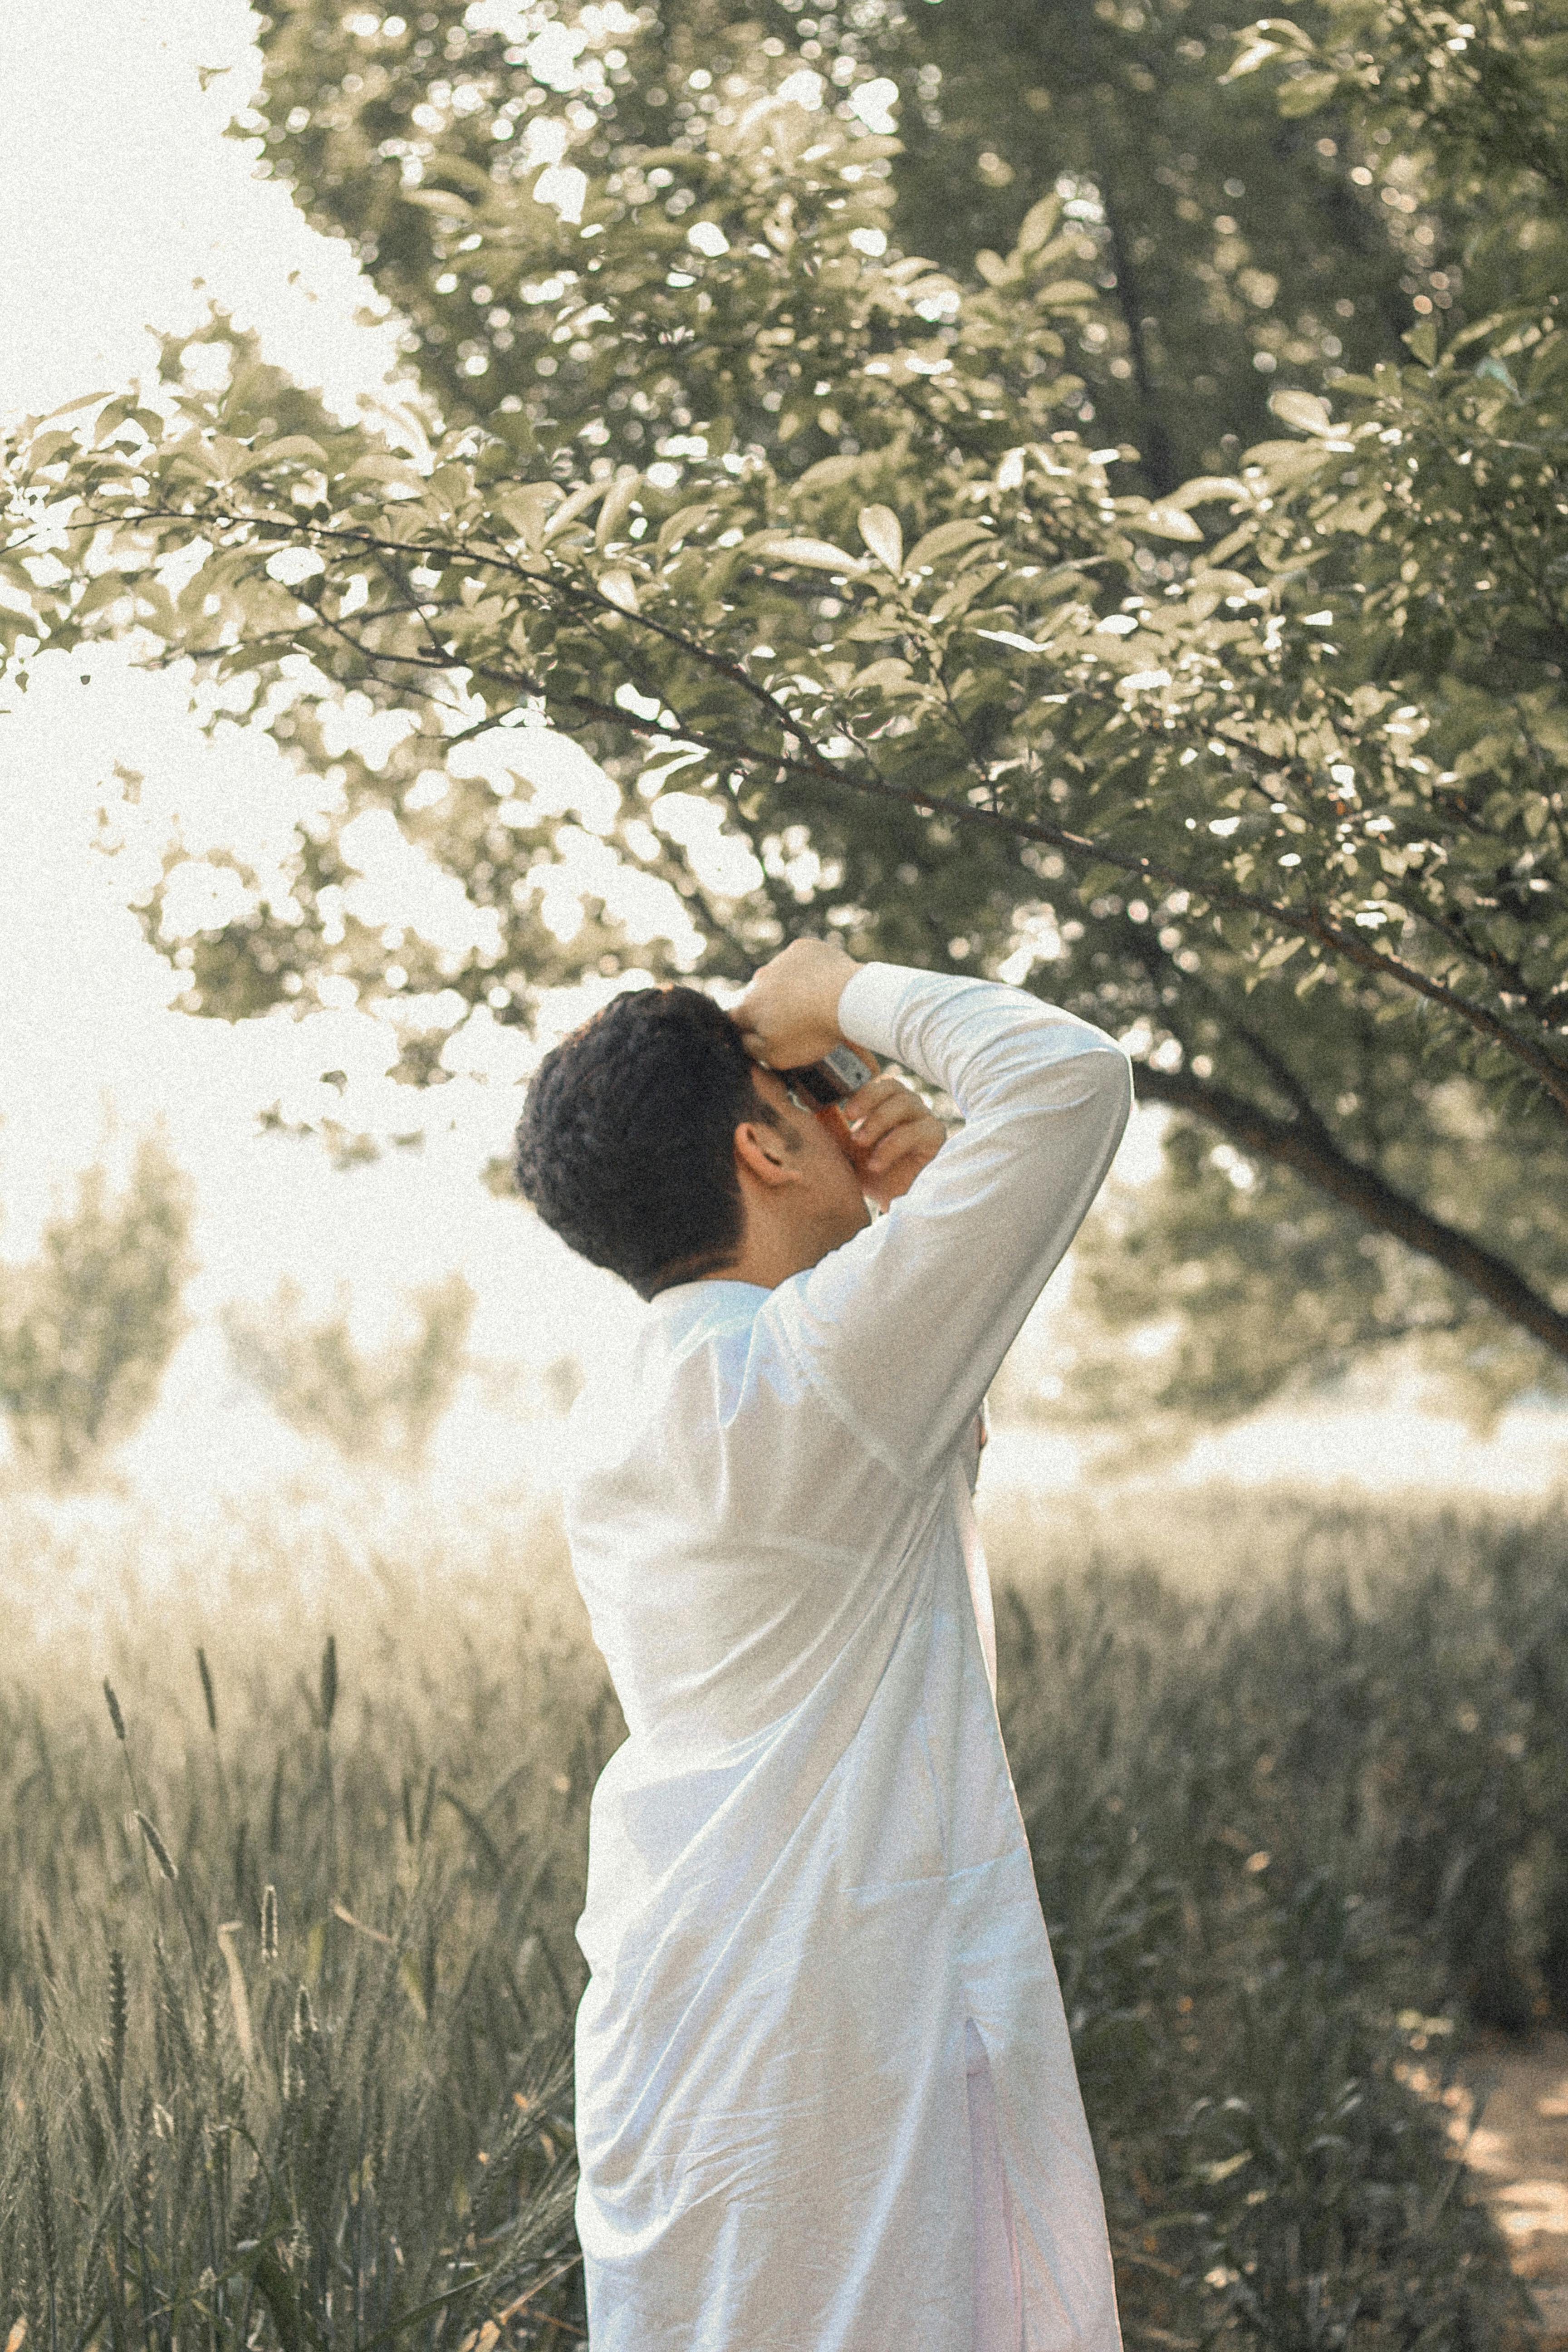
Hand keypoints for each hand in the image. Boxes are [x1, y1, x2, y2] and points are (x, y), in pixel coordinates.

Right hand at [733, 937, 860, 1071]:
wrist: (845, 999)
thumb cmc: (811, 1031)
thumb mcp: (777, 1056)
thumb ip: (752, 1049)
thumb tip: (743, 1039)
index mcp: (749, 1006)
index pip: (737, 1019)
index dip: (751, 1028)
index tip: (769, 1034)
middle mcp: (759, 979)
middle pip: (759, 995)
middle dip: (772, 1007)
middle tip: (796, 1020)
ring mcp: (781, 960)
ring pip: (779, 976)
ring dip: (789, 987)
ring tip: (813, 1002)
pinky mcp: (803, 948)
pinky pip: (799, 960)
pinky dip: (807, 970)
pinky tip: (822, 984)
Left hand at [838, 1075, 946, 1209]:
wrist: (894, 1206)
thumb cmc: (873, 1174)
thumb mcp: (847, 1149)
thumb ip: (833, 1126)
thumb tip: (814, 1102)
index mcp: (888, 1104)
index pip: (876, 1081)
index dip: (859, 1089)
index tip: (842, 1109)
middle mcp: (909, 1107)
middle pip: (893, 1085)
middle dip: (868, 1097)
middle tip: (849, 1117)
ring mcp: (925, 1120)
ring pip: (906, 1102)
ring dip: (878, 1120)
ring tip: (859, 1143)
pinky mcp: (936, 1138)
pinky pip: (917, 1131)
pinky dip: (892, 1145)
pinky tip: (876, 1164)